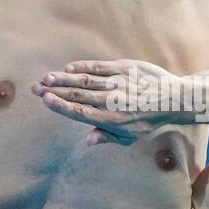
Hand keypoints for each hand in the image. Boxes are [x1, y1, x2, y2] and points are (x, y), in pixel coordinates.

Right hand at [32, 59, 189, 144]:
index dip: (61, 106)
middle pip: (78, 96)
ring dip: (64, 78)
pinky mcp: (125, 69)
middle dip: (55, 91)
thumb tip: (86, 141)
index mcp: (112, 120)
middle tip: (35, 87)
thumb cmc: (148, 120)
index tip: (45, 100)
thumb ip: (106, 137)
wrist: (173, 98)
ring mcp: (118, 83)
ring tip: (46, 77)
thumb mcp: (129, 136)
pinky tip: (69, 68)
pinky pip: (101, 67)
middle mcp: (113, 101)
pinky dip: (84, 67)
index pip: (81, 113)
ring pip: (86, 81)